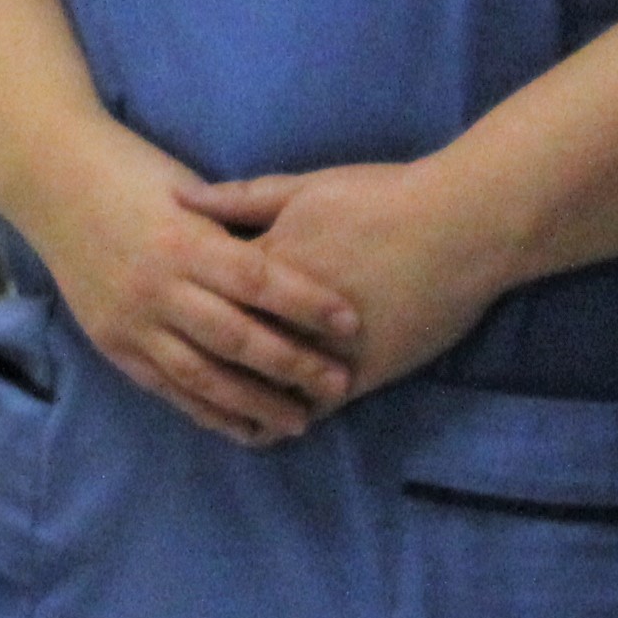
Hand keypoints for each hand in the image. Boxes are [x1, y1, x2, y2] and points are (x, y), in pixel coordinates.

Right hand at [20, 137, 360, 447]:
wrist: (50, 178)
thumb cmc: (131, 170)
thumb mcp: (187, 187)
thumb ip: (232, 226)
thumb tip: (291, 259)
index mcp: (183, 241)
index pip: (257, 279)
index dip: (306, 302)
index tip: (350, 321)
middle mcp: (158, 288)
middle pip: (235, 336)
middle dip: (291, 364)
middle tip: (338, 384)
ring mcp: (132, 321)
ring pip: (201, 376)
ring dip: (253, 403)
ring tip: (298, 422)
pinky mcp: (113, 344)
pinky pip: (167, 387)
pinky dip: (207, 412)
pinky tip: (243, 427)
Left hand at [179, 155, 513, 401]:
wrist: (460, 227)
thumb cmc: (384, 197)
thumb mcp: (307, 186)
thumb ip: (242, 199)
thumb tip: (181, 199)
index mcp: (264, 262)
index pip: (201, 291)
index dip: (178, 304)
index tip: (157, 312)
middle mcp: (283, 314)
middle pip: (220, 347)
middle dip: (190, 359)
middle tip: (162, 368)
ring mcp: (320, 350)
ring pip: (259, 388)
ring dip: (233, 402)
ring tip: (210, 411)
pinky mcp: (358, 376)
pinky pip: (310, 408)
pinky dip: (282, 420)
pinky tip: (265, 431)